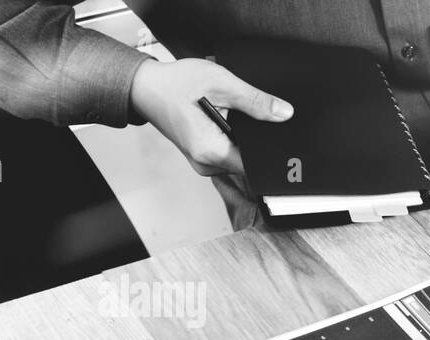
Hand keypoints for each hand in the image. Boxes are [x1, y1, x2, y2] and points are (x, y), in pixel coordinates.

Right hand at [129, 58, 293, 176]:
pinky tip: (229, 121)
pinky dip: (234, 139)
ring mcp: (205, 164)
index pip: (256, 166)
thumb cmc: (175, 83)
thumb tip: (284, 113)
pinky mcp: (204, 157)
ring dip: (245, 140)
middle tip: (257, 117)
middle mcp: (207, 165)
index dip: (272, 152)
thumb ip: (255, 100)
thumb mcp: (220, 83)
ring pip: (240, 158)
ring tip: (235, 115)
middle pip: (249, 162)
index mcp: (211, 151)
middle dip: (259, 142)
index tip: (283, 139)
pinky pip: (229, 153)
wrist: (145, 87)